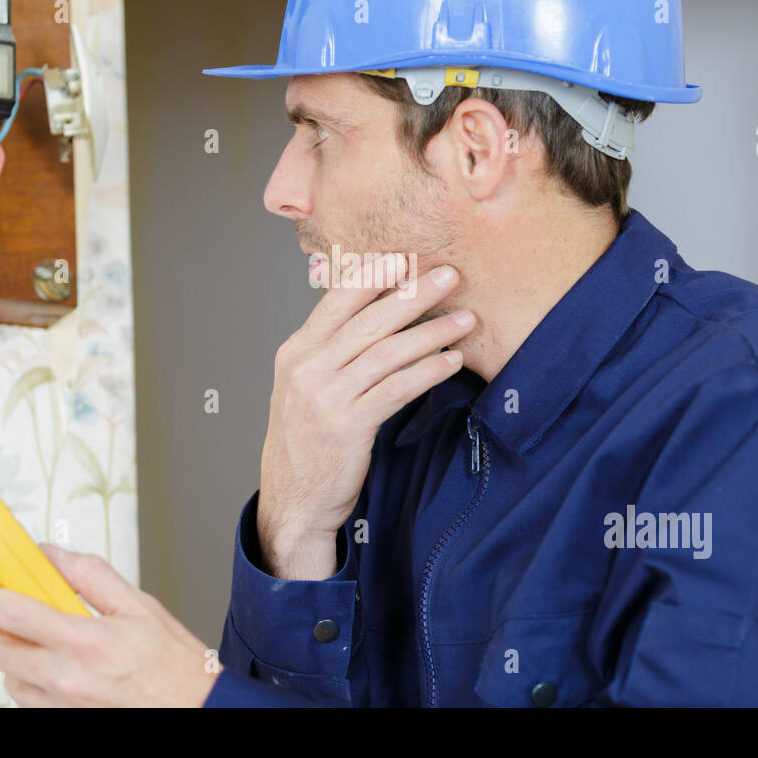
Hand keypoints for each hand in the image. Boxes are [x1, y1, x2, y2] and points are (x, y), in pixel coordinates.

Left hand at [0, 544, 219, 706]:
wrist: (193, 707)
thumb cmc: (172, 662)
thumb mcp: (139, 605)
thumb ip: (91, 576)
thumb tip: (53, 556)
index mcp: (85, 641)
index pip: (13, 613)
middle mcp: (66, 678)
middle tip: (8, 609)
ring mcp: (61, 705)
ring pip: (7, 677)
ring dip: (13, 654)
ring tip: (41, 641)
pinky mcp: (62, 720)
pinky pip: (26, 700)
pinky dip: (29, 680)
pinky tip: (53, 666)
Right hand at [258, 254, 473, 578]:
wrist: (293, 501)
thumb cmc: (307, 443)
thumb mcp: (304, 388)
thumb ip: (332, 352)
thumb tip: (377, 315)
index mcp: (295, 352)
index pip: (337, 300)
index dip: (375, 275)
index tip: (409, 256)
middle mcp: (306, 369)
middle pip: (367, 320)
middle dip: (413, 293)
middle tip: (450, 276)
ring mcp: (324, 397)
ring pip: (386, 352)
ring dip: (431, 332)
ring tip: (465, 320)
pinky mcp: (346, 426)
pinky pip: (396, 388)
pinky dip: (427, 371)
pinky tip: (452, 362)